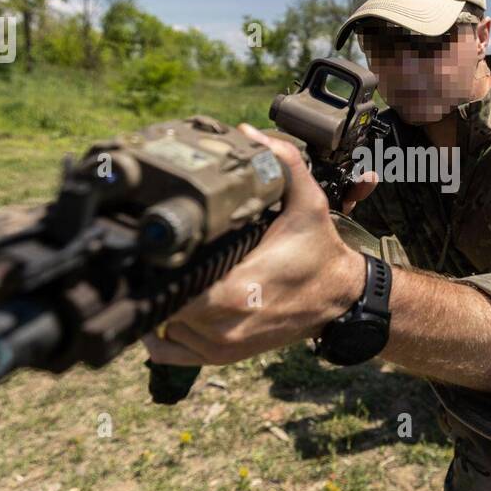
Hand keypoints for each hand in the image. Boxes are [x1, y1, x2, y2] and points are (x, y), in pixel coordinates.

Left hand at [142, 124, 375, 367]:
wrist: (339, 298)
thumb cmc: (319, 252)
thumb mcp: (307, 203)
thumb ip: (281, 164)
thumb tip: (248, 134)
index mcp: (236, 289)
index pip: (169, 283)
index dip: (153, 263)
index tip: (150, 244)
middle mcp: (223, 323)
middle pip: (160, 301)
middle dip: (153, 276)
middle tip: (153, 252)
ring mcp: (220, 344)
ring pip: (161, 323)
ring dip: (160, 299)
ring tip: (168, 273)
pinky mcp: (221, 356)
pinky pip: (169, 350)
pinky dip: (160, 331)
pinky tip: (166, 306)